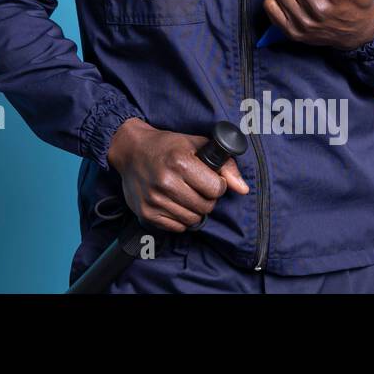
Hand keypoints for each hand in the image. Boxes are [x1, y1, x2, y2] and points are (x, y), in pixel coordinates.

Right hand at [106, 118, 249, 232]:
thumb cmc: (167, 146)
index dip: (217, 184)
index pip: (217, 189)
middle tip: (196, 187)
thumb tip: (243, 189)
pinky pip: (177, 227)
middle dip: (207, 198)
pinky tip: (174, 203)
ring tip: (185, 194)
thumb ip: (225, 165)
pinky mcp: (146, 213)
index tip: (208, 178)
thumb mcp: (197, 145)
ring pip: (193, 220)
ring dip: (194, 209)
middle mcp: (166, 182)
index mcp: (180, 162)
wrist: (130, 150)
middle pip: (206, 207)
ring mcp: (155, 199)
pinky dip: (180, 218)